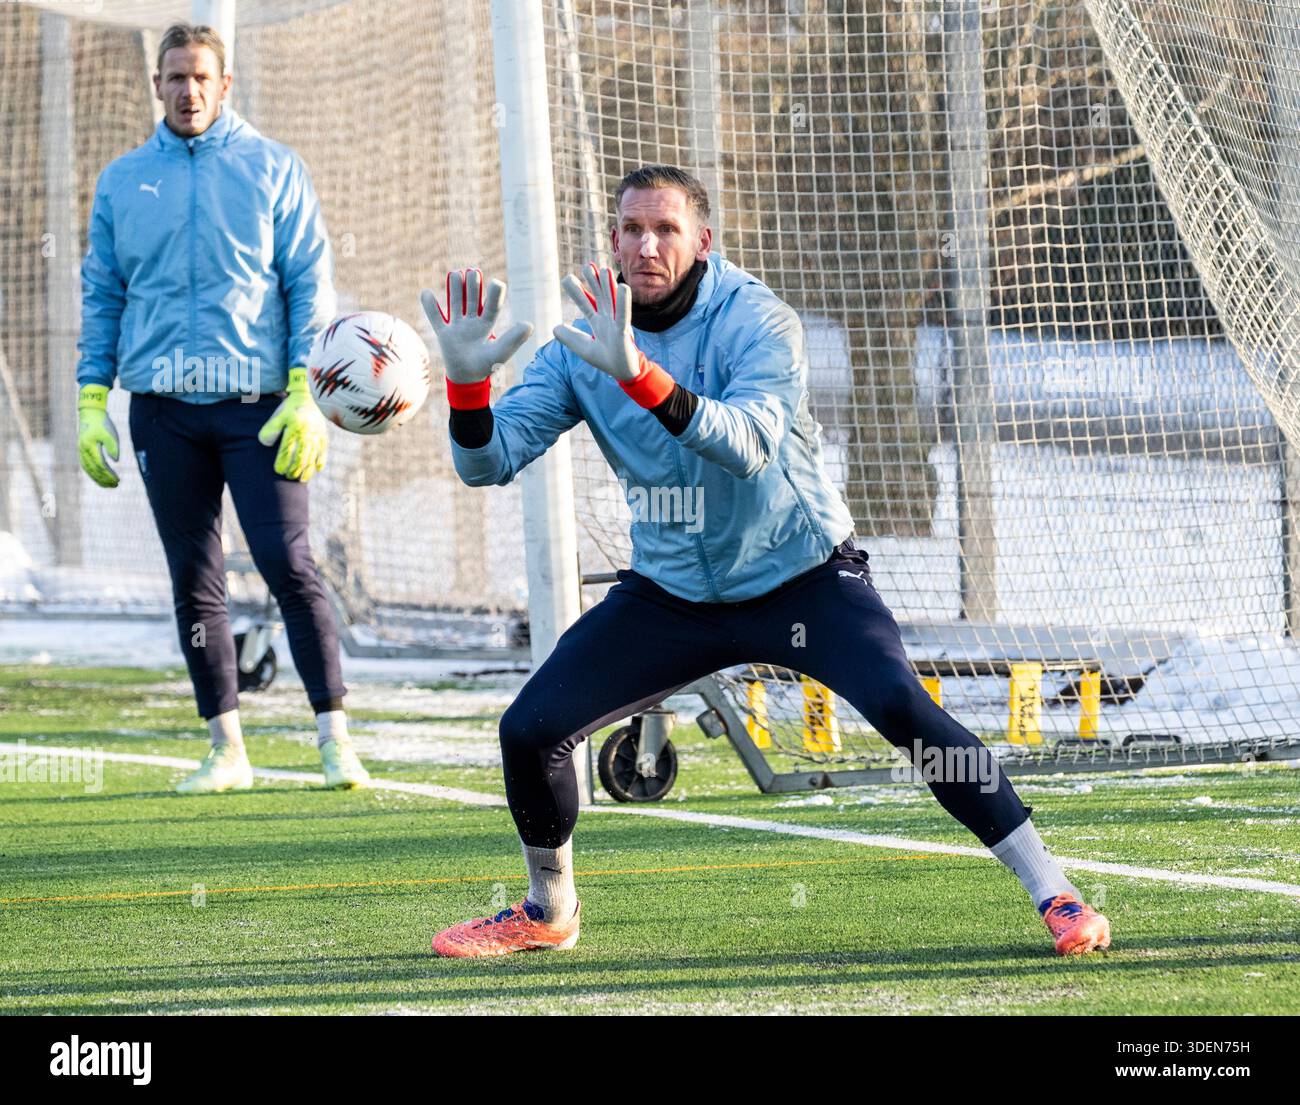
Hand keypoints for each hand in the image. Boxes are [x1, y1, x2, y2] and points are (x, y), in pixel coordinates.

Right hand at [77, 384, 119, 488]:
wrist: (90, 413)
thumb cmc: (102, 423)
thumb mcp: (110, 433)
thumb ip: (113, 447)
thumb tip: (115, 461)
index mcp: (90, 446)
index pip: (100, 465)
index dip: (109, 475)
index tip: (118, 480)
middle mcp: (83, 451)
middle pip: (94, 470)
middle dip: (105, 479)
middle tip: (116, 485)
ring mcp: (81, 451)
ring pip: (88, 470)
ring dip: (99, 479)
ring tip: (109, 485)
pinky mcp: (82, 451)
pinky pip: (86, 466)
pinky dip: (93, 474)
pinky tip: (100, 478)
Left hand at [257, 367, 327, 481]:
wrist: (311, 396)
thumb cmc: (291, 407)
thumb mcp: (279, 415)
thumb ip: (271, 429)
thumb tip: (265, 443)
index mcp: (294, 430)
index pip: (287, 451)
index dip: (282, 463)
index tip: (278, 471)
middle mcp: (307, 435)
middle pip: (300, 458)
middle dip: (294, 470)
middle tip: (288, 477)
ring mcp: (317, 437)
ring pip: (312, 458)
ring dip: (307, 471)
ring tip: (300, 479)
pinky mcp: (324, 437)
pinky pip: (323, 452)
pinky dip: (320, 462)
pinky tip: (316, 470)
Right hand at [420, 268, 533, 385]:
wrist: (468, 379)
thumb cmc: (487, 366)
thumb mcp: (501, 352)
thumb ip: (514, 339)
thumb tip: (529, 325)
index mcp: (487, 325)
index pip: (492, 307)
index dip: (494, 295)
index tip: (496, 283)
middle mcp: (472, 322)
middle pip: (472, 301)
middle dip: (472, 287)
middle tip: (473, 272)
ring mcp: (457, 327)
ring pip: (455, 304)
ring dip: (454, 290)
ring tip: (455, 273)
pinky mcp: (444, 334)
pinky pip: (436, 318)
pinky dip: (430, 307)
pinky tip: (426, 293)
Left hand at [552, 264, 642, 381]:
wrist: (623, 372)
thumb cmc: (606, 359)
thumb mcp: (583, 348)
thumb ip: (570, 338)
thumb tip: (555, 328)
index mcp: (597, 323)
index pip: (586, 303)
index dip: (578, 291)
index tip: (568, 278)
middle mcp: (607, 319)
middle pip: (599, 297)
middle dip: (593, 282)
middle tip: (586, 265)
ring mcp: (616, 324)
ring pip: (611, 301)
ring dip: (608, 285)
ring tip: (603, 268)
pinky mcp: (623, 331)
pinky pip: (623, 315)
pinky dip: (623, 301)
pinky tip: (623, 287)